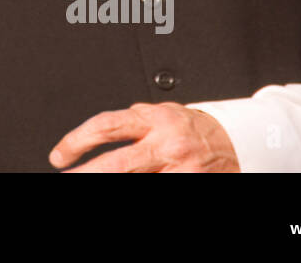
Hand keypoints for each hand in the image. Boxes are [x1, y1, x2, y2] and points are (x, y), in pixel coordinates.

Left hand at [49, 102, 239, 171]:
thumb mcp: (163, 110)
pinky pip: (158, 191)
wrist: (240, 141)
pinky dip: (138, 189)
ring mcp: (179, 169)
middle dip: (85, 173)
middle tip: (66, 175)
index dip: (78, 140)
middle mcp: (165, 145)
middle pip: (116, 164)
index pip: (106, 126)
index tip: (60, 154)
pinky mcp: (190, 184)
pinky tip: (120, 187)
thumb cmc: (195, 126)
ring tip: (87, 183)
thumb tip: (105, 128)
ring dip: (107, 183)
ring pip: (135, 182)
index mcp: (154, 119)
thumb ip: (136, 119)